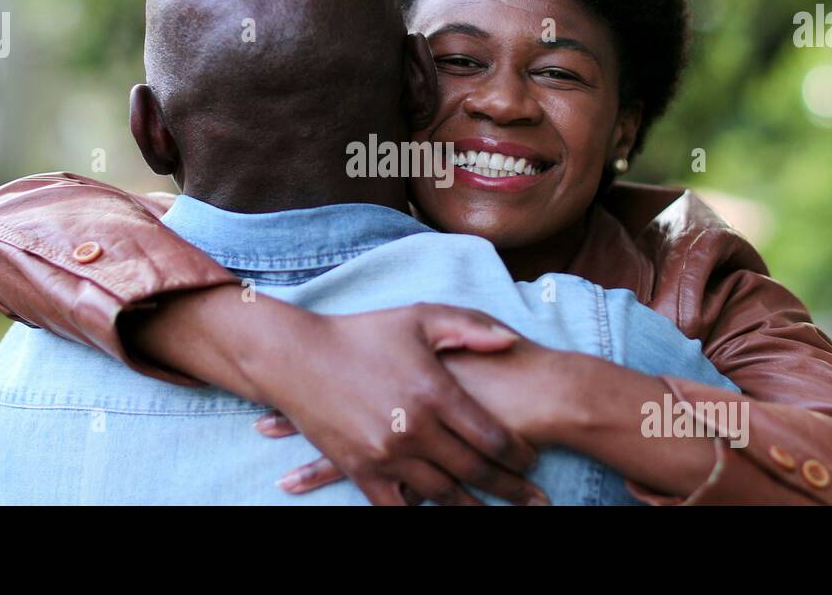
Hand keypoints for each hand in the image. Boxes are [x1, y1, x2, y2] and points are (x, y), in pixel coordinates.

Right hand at [255, 304, 549, 505]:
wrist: (297, 357)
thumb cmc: (362, 333)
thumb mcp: (419, 318)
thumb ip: (470, 327)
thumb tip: (512, 341)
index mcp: (434, 392)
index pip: (493, 437)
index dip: (520, 454)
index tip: (533, 461)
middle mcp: (414, 428)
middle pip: (475, 471)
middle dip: (510, 489)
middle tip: (534, 501)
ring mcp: (386, 454)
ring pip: (443, 494)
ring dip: (473, 507)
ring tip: (494, 513)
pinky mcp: (360, 470)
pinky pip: (397, 507)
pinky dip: (421, 512)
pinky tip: (440, 514)